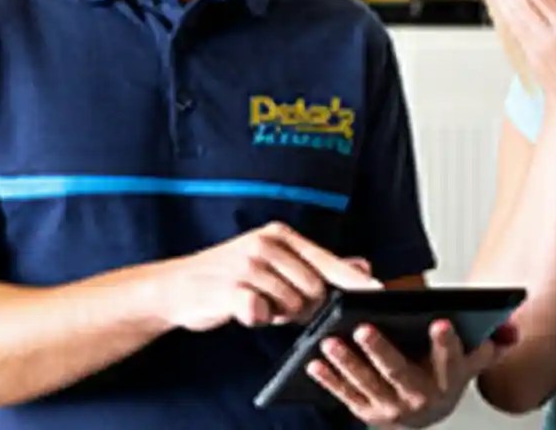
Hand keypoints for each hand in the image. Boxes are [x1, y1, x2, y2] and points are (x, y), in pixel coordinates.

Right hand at [152, 222, 380, 331]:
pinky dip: (257, 319)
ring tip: (257, 302)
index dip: (352, 278)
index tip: (378, 290)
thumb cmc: (229, 277)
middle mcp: (266, 244)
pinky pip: (262, 313)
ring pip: (291, 305)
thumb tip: (362, 263)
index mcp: (279, 236)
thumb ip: (318, 266)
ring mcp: (248, 265)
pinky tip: (243, 310)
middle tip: (276, 302)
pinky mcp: (231, 288)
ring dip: (277, 314)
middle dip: (302, 305)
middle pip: (314, 289)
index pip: (326, 260)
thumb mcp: (273, 263)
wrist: (176, 287)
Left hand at [308, 321, 517, 427]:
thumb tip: (511, 327)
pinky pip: (345, 396)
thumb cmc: (443, 373)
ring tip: (329, 341)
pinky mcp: (367, 412)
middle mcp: (421, 397)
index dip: (446, 343)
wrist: (426, 413)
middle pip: (400, 373)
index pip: (451, 360)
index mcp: (448, 379)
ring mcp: (391, 408)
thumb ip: (492, 340)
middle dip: (381, 351)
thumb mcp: (471, 357)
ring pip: (367, 385)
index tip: (440, 322)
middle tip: (363, 327)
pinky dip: (329, 380)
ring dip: (347, 364)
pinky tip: (315, 362)